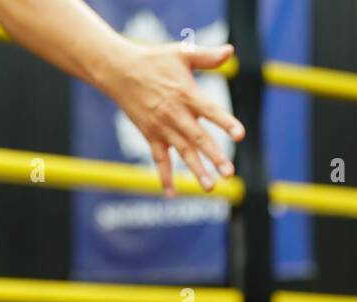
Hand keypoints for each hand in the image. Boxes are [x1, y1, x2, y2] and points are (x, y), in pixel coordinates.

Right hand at [105, 40, 244, 196]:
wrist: (117, 70)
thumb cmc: (153, 59)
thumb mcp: (181, 53)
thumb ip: (207, 56)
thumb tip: (231, 51)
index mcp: (186, 93)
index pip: (210, 110)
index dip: (225, 122)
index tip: (239, 134)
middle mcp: (175, 114)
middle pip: (198, 138)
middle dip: (214, 156)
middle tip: (229, 173)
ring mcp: (162, 127)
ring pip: (182, 152)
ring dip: (196, 170)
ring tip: (210, 188)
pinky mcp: (151, 135)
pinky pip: (159, 159)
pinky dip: (165, 177)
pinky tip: (172, 194)